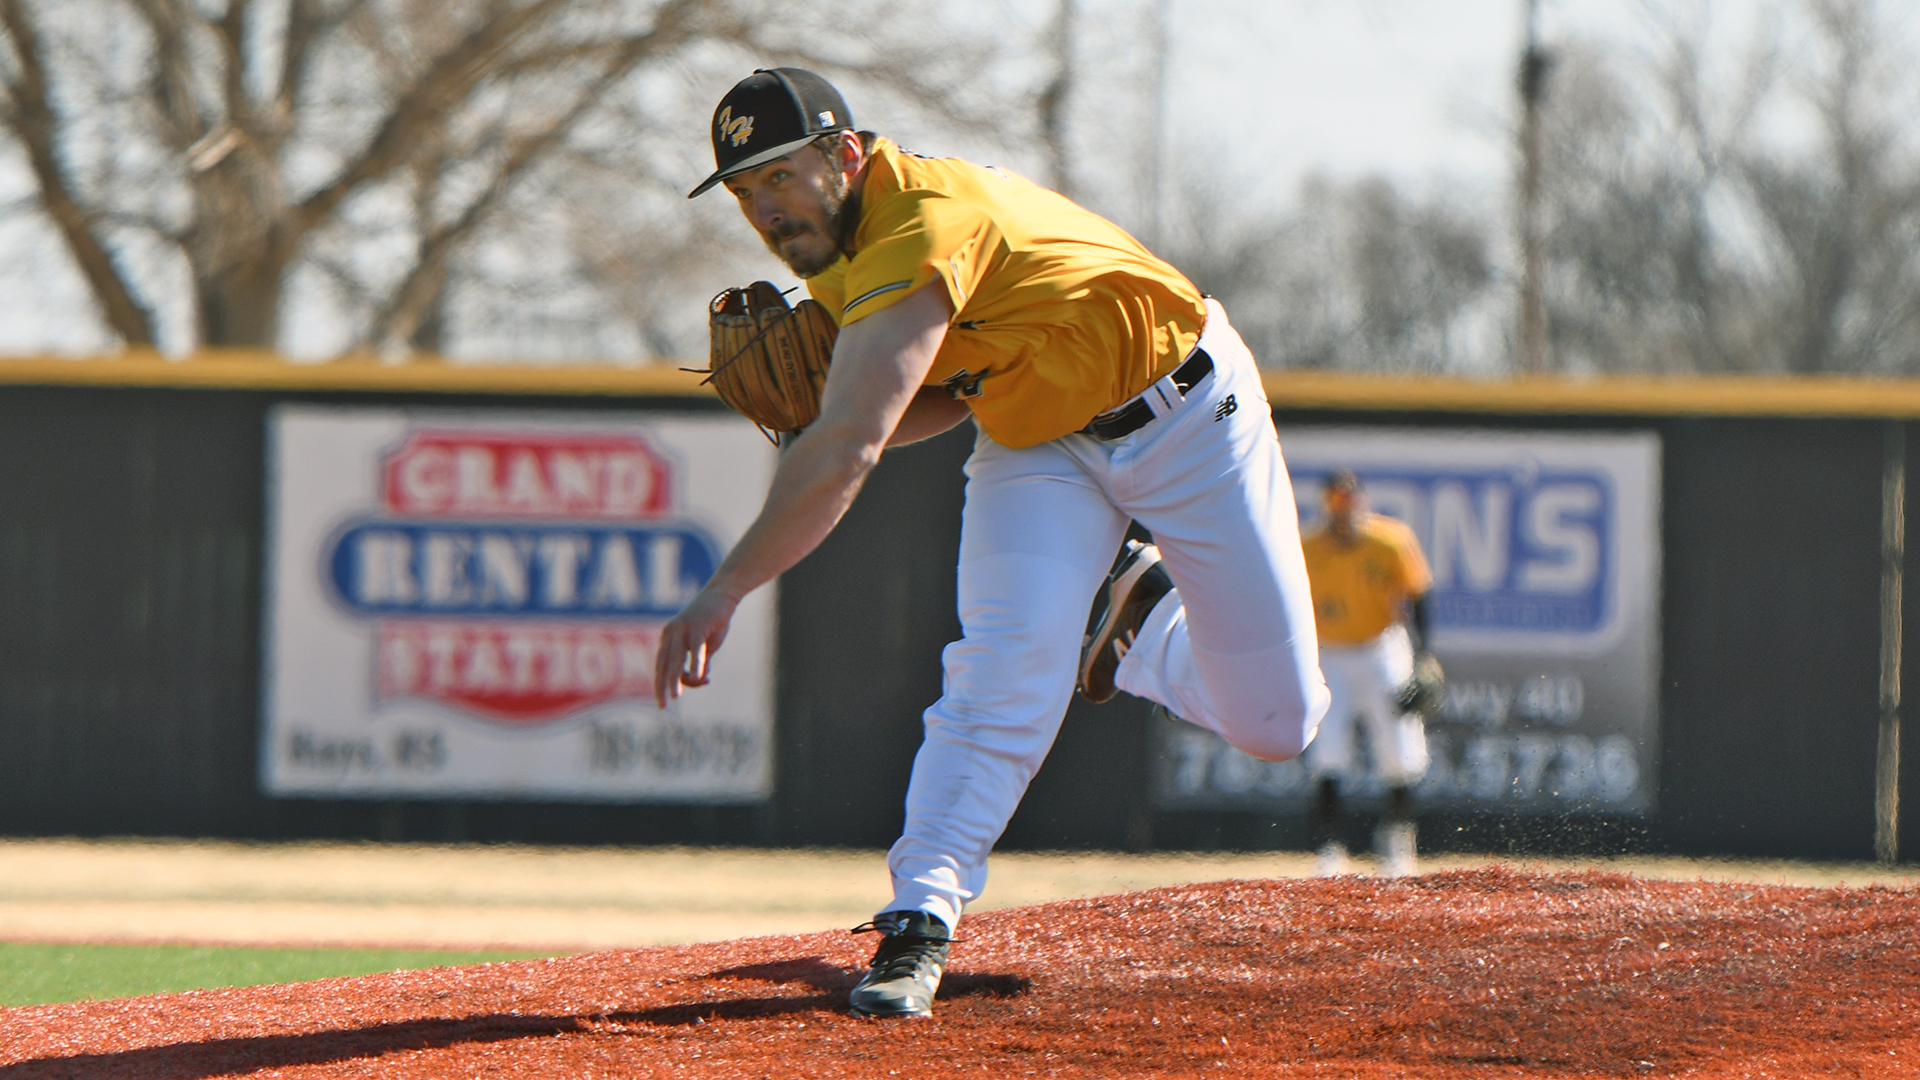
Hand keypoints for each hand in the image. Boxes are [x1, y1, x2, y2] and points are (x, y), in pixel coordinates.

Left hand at [654, 586, 739, 706]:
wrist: (722, 595)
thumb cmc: (713, 621)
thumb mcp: (705, 646)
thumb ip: (701, 662)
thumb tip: (699, 679)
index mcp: (668, 638)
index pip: (661, 665)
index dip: (660, 684)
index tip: (662, 702)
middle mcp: (670, 633)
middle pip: (663, 664)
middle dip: (662, 685)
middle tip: (663, 704)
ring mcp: (682, 628)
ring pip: (676, 659)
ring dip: (676, 679)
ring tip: (675, 695)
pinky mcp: (697, 625)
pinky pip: (695, 648)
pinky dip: (696, 663)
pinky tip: (698, 676)